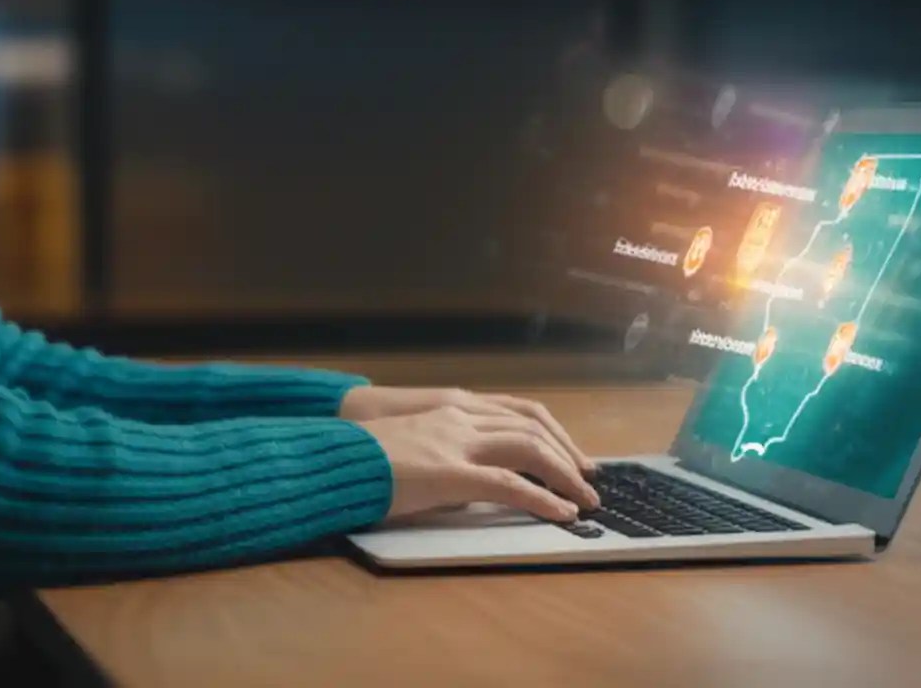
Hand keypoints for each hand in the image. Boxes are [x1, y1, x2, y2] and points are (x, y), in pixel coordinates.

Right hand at [357, 406, 600, 521]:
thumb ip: (450, 456)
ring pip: (529, 448)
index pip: (519, 412)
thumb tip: (479, 486)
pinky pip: (508, 484)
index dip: (554, 433)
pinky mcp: (448, 472)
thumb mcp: (416, 448)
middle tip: (590, 480)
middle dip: (567, 454)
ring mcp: (456, 441)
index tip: (573, 457)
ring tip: (584, 499)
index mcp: (453, 408)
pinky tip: (560, 513)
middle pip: (532, 426)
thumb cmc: (364, 457)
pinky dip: (541, 498)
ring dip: (564, 475)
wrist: (330, 456)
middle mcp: (460, 417)